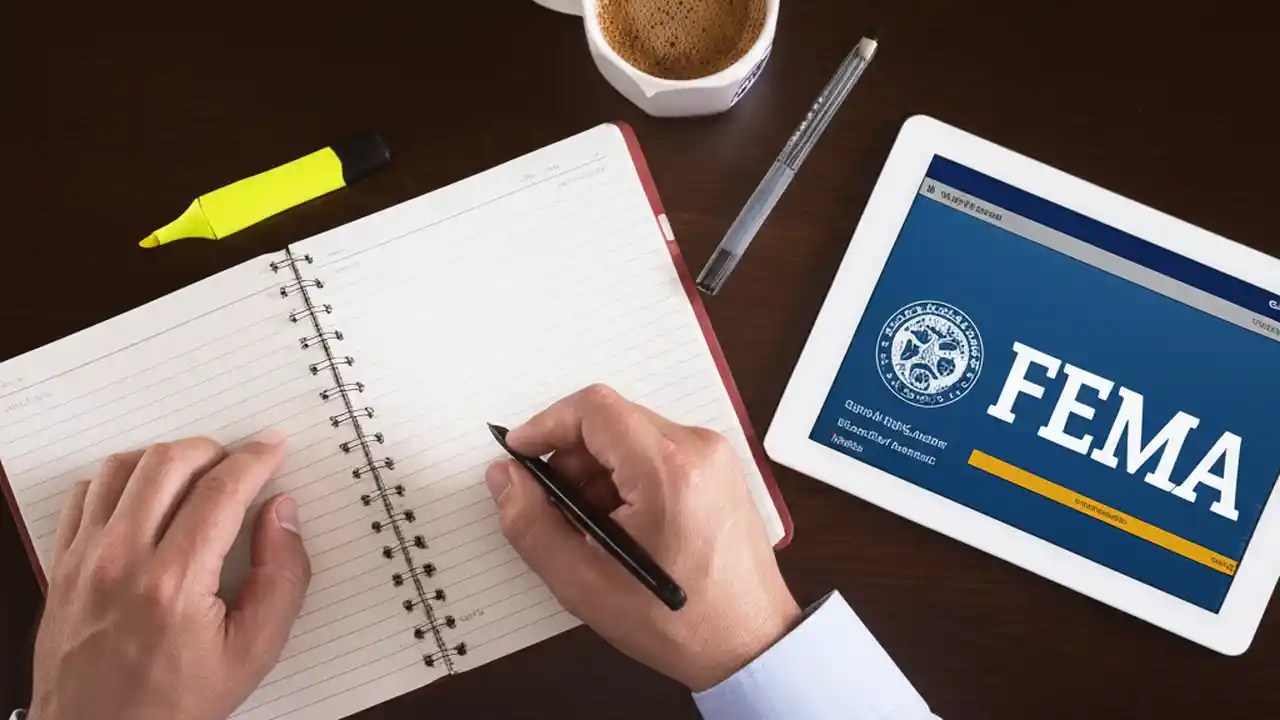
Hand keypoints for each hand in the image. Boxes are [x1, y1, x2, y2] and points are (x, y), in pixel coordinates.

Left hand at [30, 431, 310, 719]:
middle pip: (170, 462)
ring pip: (124, 467)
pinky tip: (148, 498)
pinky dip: (122, 480)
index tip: (274, 446)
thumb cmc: (177, 702)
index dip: (256, 459)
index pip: (221, 491)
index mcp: (175, 584)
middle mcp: (122, 561)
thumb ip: (282, 578)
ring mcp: (85, 559)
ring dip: (168, 459)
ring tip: (196, 478)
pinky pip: (88, 492)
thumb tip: (283, 512)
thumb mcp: (254, 652)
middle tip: (239, 465)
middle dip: (215, 450)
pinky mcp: (63, 564)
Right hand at [485, 385, 799, 690]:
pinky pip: (657, 450)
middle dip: (570, 456)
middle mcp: (698, 449)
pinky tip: (622, 524)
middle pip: (611, 419)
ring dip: (598, 469)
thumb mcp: (583, 583)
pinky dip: (627, 476)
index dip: (546, 425)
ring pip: (631, 434)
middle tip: (554, 507)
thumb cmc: (678, 623)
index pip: (594, 409)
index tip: (520, 453)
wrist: (749, 643)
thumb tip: (505, 477)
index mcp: (668, 470)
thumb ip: (531, 524)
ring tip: (593, 527)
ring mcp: (714, 456)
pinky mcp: (719, 469)